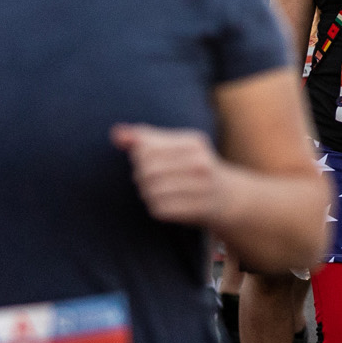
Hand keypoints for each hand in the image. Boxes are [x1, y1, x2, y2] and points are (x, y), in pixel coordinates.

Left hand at [110, 124, 227, 228]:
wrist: (226, 195)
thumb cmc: (193, 166)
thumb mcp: (175, 146)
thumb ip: (145, 138)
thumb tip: (116, 134)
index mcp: (193, 142)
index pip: (145, 148)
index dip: (138, 157)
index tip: (146, 160)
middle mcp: (200, 163)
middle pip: (146, 171)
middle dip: (141, 176)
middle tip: (149, 179)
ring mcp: (201, 187)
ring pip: (151, 191)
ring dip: (147, 193)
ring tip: (156, 191)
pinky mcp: (197, 208)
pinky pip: (160, 208)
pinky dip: (156, 207)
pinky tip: (165, 203)